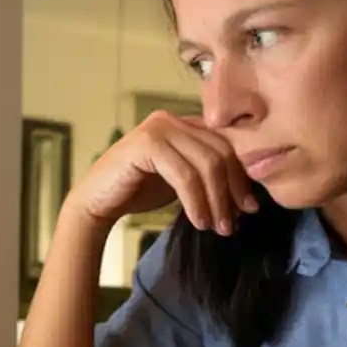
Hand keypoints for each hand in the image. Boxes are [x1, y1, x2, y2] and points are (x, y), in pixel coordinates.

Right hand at [71, 111, 258, 235]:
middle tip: (233, 223)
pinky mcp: (147, 143)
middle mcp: (172, 118)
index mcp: (184, 122)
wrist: (96, 202)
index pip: (226, 144)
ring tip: (218, 227)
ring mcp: (159, 127)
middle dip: (232, 191)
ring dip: (216, 200)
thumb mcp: (181, 179)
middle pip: (220, 152)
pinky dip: (196, 201)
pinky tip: (199, 221)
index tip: (249, 208)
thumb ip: (207, 174)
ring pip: (206, 165)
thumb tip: (247, 194)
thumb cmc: (137, 192)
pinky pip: (185, 175)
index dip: (242, 176)